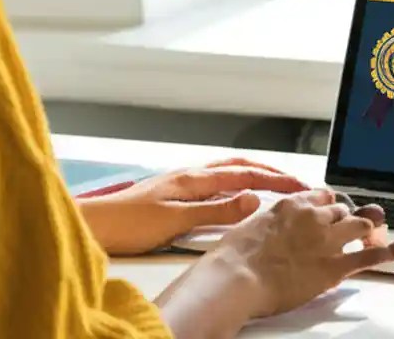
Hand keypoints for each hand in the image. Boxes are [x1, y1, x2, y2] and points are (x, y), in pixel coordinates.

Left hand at [77, 158, 308, 255]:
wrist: (92, 225)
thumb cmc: (127, 223)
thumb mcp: (176, 220)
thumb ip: (217, 210)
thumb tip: (254, 198)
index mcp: (195, 179)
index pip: (246, 175)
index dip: (276, 180)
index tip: (301, 187)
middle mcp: (191, 175)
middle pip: (240, 167)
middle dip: (270, 173)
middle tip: (297, 184)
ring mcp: (183, 183)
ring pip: (228, 173)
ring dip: (255, 176)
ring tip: (276, 185)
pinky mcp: (175, 194)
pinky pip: (217, 184)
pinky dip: (237, 186)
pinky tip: (238, 196)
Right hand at [155, 190, 393, 336]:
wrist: (236, 278)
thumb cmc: (233, 258)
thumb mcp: (247, 226)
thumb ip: (266, 221)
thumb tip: (266, 226)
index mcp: (293, 204)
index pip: (323, 196)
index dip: (329, 206)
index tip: (330, 213)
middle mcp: (315, 216)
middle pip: (344, 211)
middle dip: (350, 220)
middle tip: (351, 230)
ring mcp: (328, 239)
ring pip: (362, 225)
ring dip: (367, 230)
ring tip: (372, 236)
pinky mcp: (336, 265)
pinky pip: (373, 255)